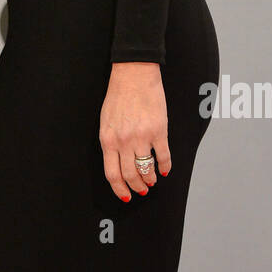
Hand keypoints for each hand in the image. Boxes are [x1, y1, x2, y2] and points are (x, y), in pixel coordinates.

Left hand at [99, 61, 170, 201]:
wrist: (133, 75)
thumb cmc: (118, 96)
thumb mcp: (106, 122)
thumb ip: (110, 142)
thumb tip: (118, 163)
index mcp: (107, 140)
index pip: (112, 174)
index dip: (120, 189)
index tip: (126, 195)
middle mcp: (123, 142)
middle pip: (130, 175)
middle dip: (137, 187)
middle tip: (142, 190)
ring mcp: (142, 137)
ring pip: (147, 169)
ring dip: (150, 179)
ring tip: (152, 180)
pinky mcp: (159, 131)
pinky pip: (163, 157)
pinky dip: (165, 167)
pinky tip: (165, 169)